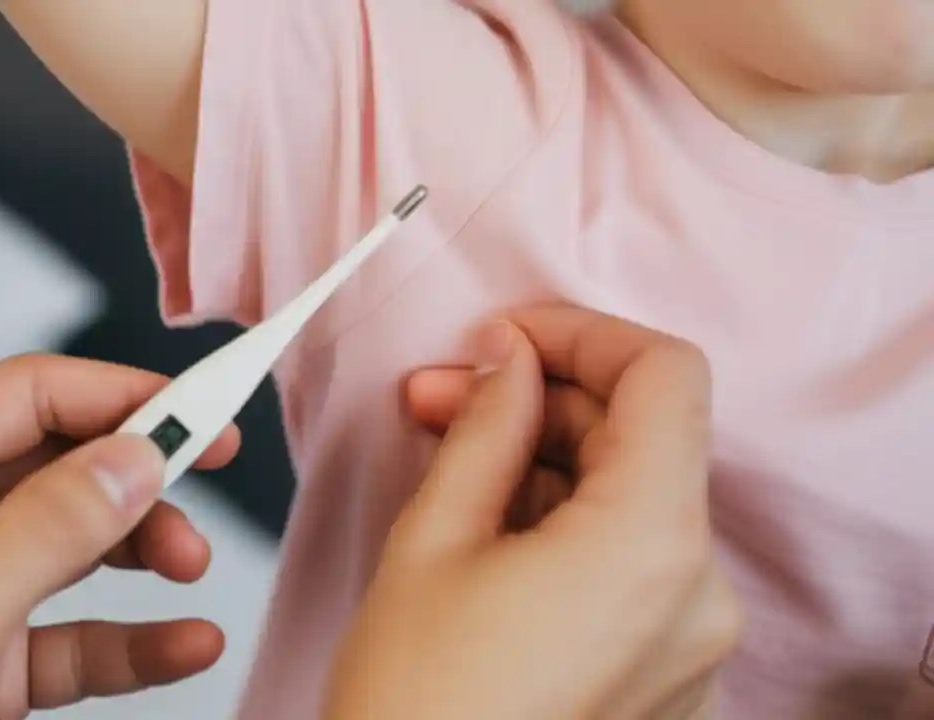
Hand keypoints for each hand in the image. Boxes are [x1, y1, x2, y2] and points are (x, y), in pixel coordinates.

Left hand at [0, 355, 239, 719]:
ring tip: (193, 570)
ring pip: (79, 544)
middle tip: (209, 473)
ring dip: (146, 552)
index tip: (197, 410)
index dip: (119, 395)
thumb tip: (137, 456)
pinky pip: (80, 636)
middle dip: (139, 478)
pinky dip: (137, 641)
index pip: (27, 397)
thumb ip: (46, 529)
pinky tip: (185, 645)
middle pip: (63, 465)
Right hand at [324, 307, 741, 719]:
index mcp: (651, 546)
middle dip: (541, 402)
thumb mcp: (432, 539)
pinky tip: (487, 526)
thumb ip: (484, 426)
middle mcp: (697, 595)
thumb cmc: (414, 710)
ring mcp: (689, 643)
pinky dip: (568, 524)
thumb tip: (507, 359)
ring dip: (546, 463)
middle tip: (440, 395)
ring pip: (633, 500)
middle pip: (644, 437)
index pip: (665, 376)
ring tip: (448, 462)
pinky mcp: (665, 673)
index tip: (509, 337)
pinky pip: (632, 562)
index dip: (582, 334)